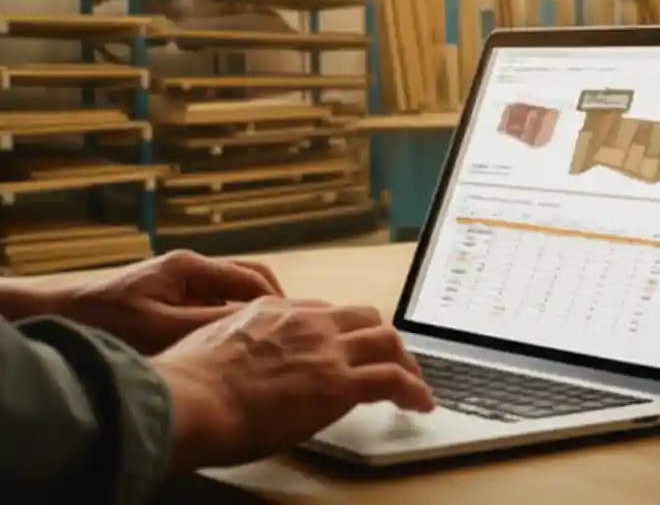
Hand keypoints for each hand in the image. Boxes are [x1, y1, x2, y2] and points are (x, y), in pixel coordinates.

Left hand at [57, 250, 283, 353]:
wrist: (61, 315)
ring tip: (272, 340)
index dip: (281, 301)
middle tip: (293, 331)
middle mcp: (191, 267)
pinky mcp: (171, 296)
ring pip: (233, 291)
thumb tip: (259, 325)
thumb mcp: (162, 327)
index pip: (254, 277)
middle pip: (250, 277)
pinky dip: (233, 318)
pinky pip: (214, 303)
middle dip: (275, 303)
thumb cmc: (106, 321)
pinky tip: (237, 344)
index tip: (300, 324)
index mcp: (192, 267)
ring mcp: (181, 281)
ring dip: (254, 312)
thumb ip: (210, 324)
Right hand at [151, 297, 434, 473]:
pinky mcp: (340, 383)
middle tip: (390, 358)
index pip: (323, 313)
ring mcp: (327, 350)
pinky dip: (414, 390)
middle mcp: (306, 322)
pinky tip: (420, 403)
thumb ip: (234, 349)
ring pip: (386, 341)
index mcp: (272, 310)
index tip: (345, 346)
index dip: (341, 331)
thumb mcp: (207, 347)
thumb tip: (233, 367)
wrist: (188, 401)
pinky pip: (393, 380)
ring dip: (404, 362)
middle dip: (381, 337)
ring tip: (413, 383)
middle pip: (364, 318)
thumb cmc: (184, 386)